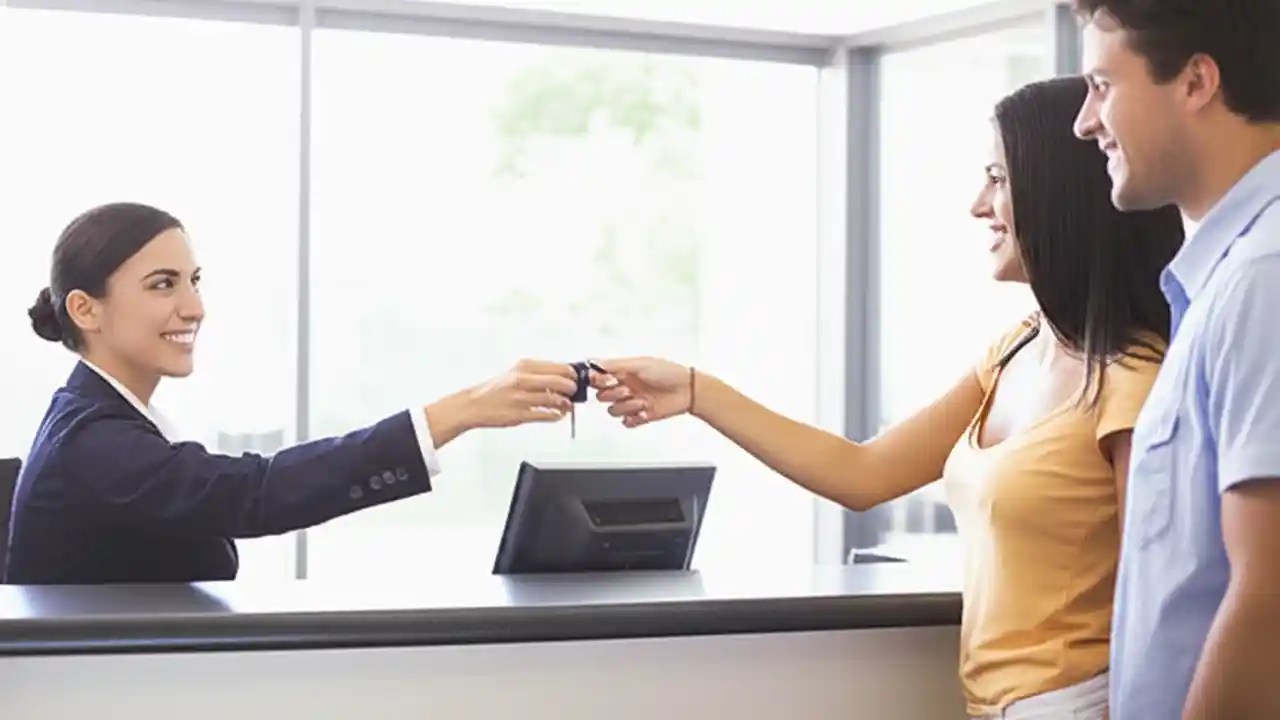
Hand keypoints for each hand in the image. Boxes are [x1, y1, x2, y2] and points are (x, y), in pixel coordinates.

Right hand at [464, 359, 579, 427]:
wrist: (473, 404)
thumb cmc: (496, 390)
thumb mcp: (516, 373)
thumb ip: (538, 374)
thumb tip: (562, 376)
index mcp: (524, 366)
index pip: (559, 367)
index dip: (572, 374)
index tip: (577, 378)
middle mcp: (522, 380)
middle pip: (560, 381)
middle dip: (572, 388)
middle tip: (574, 392)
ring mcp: (521, 398)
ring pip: (554, 399)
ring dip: (566, 403)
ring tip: (567, 404)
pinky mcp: (519, 414)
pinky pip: (545, 415)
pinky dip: (556, 415)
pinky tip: (557, 414)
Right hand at [590, 356, 692, 427]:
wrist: (688, 391)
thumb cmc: (669, 373)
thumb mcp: (640, 364)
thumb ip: (616, 365)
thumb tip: (595, 362)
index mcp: (622, 373)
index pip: (598, 377)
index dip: (596, 380)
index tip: (605, 380)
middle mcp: (624, 387)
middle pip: (601, 395)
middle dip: (612, 393)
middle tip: (626, 389)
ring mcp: (631, 402)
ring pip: (612, 410)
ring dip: (625, 406)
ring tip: (642, 401)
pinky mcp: (639, 416)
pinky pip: (625, 422)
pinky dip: (633, 419)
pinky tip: (644, 412)